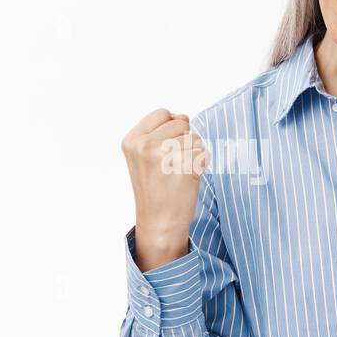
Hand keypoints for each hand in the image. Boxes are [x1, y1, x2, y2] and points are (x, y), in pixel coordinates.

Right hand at [121, 109, 208, 268]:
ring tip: (179, 173)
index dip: (171, 128)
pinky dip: (201, 165)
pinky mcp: (183, 165)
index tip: (165, 150)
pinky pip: (204, 153)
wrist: (159, 223)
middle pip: (181, 121)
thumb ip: (158, 133)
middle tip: (172, 165)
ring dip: (193, 154)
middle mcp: (144, 145)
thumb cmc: (155, 190)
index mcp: (131, 140)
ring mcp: (163, 154)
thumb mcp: (143, 157)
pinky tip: (187, 179)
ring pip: (195, 137)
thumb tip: (183, 116)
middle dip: (183, 141)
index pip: (162, 113)